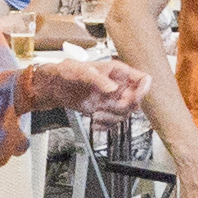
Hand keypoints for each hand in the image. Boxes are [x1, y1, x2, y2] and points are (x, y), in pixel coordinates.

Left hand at [18, 48, 142, 120]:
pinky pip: (113, 122)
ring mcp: (112, 99)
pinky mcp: (104, 110)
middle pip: (136, 101)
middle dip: (123, 108)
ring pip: (125, 114)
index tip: (133, 98)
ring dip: (111, 119)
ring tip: (96, 115)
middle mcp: (118, 86)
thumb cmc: (66, 72)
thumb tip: (113, 89)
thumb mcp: (81, 72)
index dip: (143, 90)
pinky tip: (94, 122)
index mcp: (118, 72)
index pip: (143, 79)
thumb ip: (98, 80)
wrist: (54, 86)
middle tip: (108, 107)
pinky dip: (105, 125)